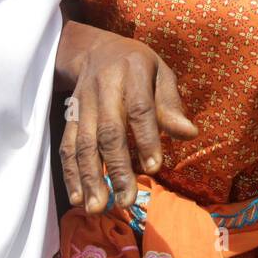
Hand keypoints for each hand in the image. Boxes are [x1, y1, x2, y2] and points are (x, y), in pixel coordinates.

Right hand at [58, 22, 198, 213]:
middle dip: (117, 168)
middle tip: (126, 200)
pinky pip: (67, 146)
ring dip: (90, 178)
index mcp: (133, 71)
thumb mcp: (161, 74)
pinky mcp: (69, 116)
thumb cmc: (139, 67)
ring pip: (83, 143)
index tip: (155, 168)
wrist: (96, 50)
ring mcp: (83, 103)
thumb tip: (190, 134)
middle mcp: (104, 88)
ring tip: (99, 207)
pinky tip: (78, 198)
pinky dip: (71, 173)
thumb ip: (171, 104)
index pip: (139, 107)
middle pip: (109, 131)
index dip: (146, 137)